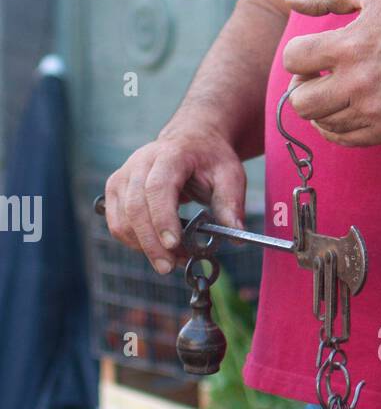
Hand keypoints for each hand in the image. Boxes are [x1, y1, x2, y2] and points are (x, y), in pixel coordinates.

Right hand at [104, 121, 245, 272]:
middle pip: (135, 206)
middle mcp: (140, 162)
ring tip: (172, 260)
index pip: (158, 188)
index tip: (173, 245)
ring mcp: (124, 175)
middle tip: (170, 267)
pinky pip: (116, 223)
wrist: (190, 141)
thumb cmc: (210, 159)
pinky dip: (134, 242)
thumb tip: (236, 236)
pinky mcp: (116, 189)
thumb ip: (231, 203)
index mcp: (170, 155)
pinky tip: (157, 250)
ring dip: (144, 246)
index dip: (163, 218)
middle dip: (151, 243)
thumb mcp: (230, 175)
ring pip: (122, 219)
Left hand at [282, 0, 380, 145]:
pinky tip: (342, 111)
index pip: (292, 59)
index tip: (310, 56)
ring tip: (332, 94)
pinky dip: (335, 128)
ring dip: (319, 108)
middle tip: (315, 80)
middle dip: (301, 89)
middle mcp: (356, 82)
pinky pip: (343, 139)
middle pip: (299, 102)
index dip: (296, 57)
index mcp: (348, 46)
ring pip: (320, 123)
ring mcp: (372, 111)